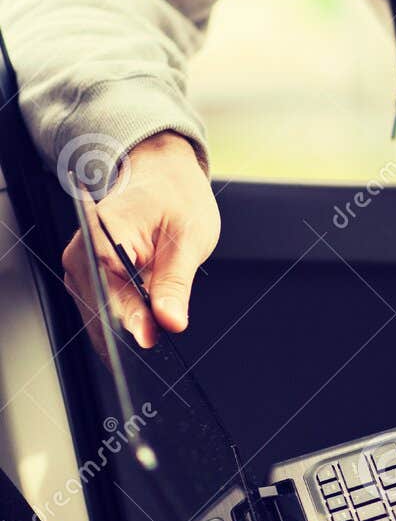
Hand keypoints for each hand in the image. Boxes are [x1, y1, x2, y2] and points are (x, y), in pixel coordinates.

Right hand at [61, 131, 219, 348]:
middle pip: (99, 307)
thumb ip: (176, 283)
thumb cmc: (175, 198)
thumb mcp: (190, 238)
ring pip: (96, 316)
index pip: (111, 287)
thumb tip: (170, 321)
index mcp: (104, 232)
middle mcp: (82, 251)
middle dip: (129, 330)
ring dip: (124, 330)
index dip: (131, 318)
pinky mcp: (86, 278)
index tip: (149, 339)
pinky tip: (142, 328)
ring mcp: (79, 266)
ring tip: (154, 333)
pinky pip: (99, 310)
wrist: (161, 178)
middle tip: (158, 342)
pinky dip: (121, 323)